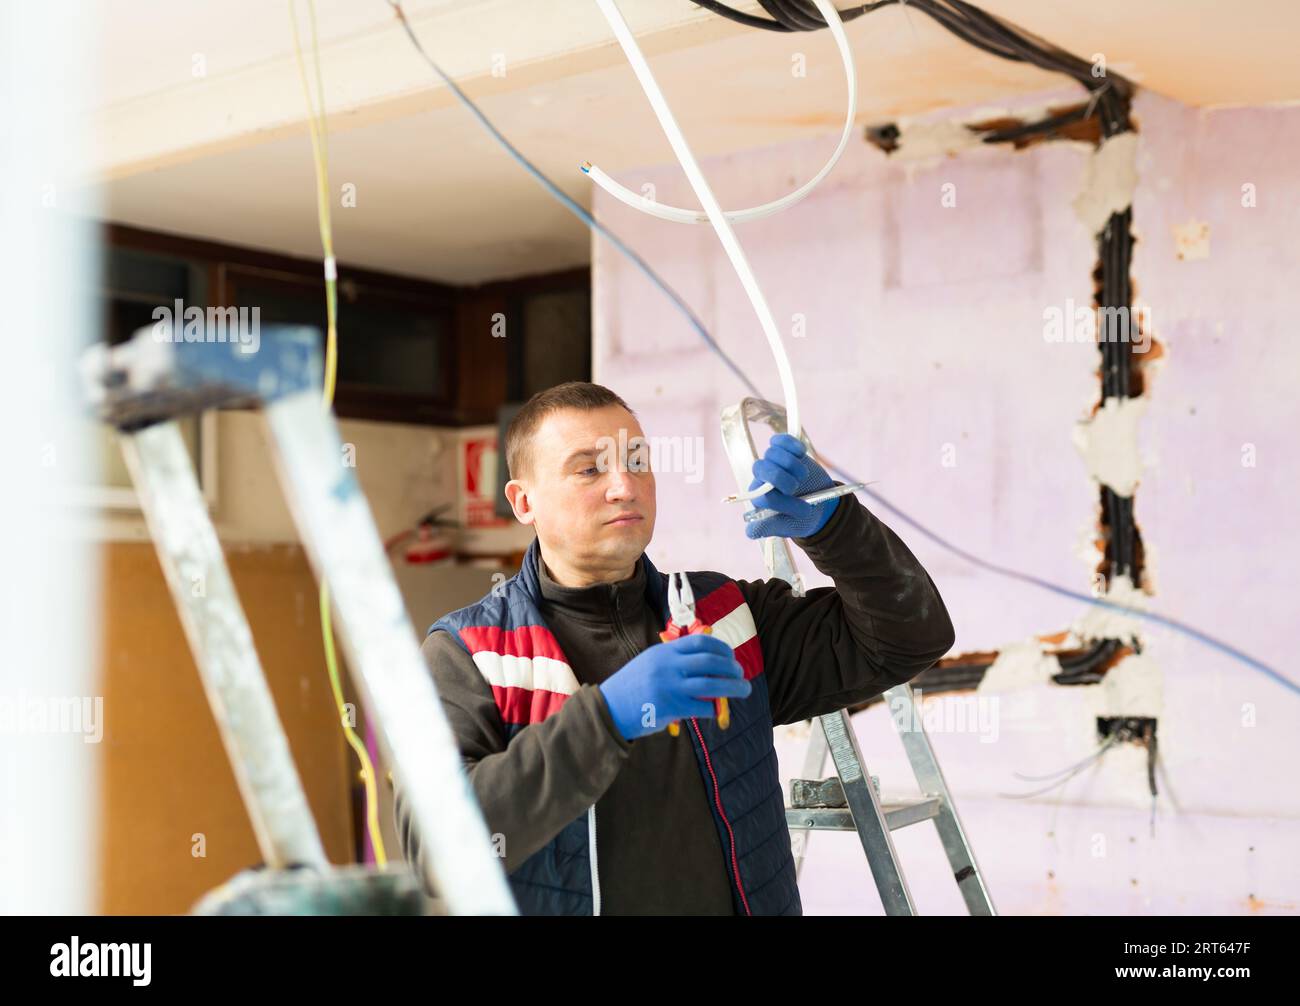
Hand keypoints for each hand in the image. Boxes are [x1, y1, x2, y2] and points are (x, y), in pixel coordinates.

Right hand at [598, 633, 750, 740]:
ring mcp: (671, 686)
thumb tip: (707, 664)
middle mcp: (669, 665)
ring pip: (712, 684)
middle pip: (711, 661)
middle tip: (740, 674)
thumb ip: (675, 661)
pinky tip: (715, 710)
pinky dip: (714, 708)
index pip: (700, 642)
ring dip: (733, 687)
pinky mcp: (672, 707)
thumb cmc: (633, 687)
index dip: (721, 648)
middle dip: (731, 667)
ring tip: (744, 690)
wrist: (609, 708)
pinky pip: (702, 706)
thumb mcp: (651, 663)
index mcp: (665, 651)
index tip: (730, 656)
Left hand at [744, 433, 837, 539]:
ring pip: (771, 453)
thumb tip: (749, 531)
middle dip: (781, 478)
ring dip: (792, 464)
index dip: (782, 500)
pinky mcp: (783, 451)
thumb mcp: (789, 526)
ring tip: (803, 475)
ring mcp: (772, 463)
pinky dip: (792, 444)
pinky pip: (780, 440)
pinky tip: (801, 453)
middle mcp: (762, 480)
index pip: (762, 495)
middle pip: (760, 468)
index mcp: (760, 500)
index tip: (801, 508)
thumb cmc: (802, 518)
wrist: (821, 504)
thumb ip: (770, 527)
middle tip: (796, 487)